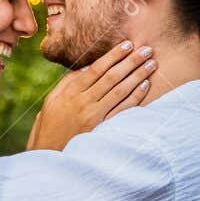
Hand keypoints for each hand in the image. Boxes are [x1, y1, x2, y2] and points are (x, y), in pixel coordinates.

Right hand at [28, 41, 154, 150]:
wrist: (48, 156)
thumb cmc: (49, 127)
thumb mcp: (51, 101)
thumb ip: (68, 84)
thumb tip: (87, 69)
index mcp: (70, 92)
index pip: (96, 69)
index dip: (113, 55)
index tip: (127, 44)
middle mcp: (83, 102)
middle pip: (112, 77)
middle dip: (131, 61)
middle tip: (147, 49)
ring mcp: (94, 116)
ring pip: (120, 90)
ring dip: (138, 75)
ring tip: (151, 63)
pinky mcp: (102, 129)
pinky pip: (122, 110)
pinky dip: (135, 97)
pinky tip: (146, 85)